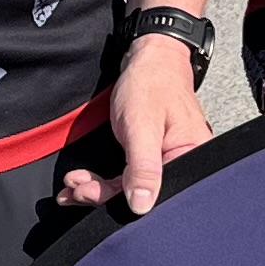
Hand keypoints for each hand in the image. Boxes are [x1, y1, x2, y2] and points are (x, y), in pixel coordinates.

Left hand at [60, 39, 215, 213]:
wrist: (150, 59)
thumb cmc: (151, 84)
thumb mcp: (142, 126)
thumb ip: (142, 168)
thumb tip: (141, 206)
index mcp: (191, 158)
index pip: (157, 195)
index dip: (121, 202)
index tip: (88, 195)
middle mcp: (183, 164)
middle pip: (142, 195)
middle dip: (104, 196)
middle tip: (75, 190)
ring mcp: (166, 162)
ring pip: (130, 189)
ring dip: (98, 190)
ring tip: (73, 185)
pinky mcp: (151, 159)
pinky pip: (128, 178)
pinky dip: (103, 182)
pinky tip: (83, 182)